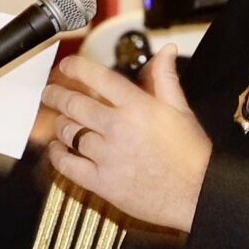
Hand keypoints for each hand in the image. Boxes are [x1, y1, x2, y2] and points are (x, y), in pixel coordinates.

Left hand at [42, 50, 211, 235]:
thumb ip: (166, 78)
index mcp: (138, 107)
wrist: (198, 195)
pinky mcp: (102, 182)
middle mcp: (119, 128)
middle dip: (56, 95)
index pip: (98, 78)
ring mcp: (108, 156)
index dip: (77, 67)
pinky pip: (67, 164)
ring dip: (59, 124)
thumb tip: (166, 53)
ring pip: (68, 132)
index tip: (67, 66)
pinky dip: (57, 155)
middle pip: (74, 104)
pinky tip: (58, 149)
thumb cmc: (191, 156)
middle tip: (50, 93)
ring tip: (58, 120)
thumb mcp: (180, 110)